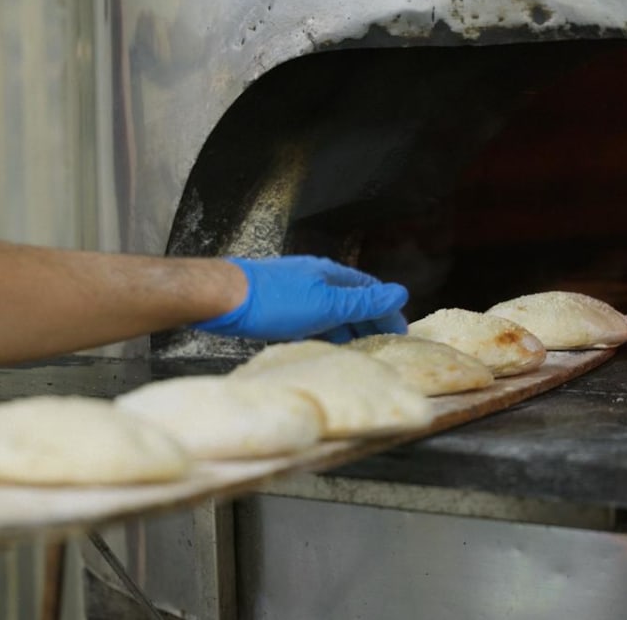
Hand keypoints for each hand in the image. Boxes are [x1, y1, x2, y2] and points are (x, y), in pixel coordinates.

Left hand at [191, 256, 408, 341]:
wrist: (224, 298)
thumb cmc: (275, 301)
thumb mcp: (326, 304)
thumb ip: (363, 302)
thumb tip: (401, 292)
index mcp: (332, 275)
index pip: (371, 292)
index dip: (388, 312)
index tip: (401, 333)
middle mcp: (317, 279)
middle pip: (352, 301)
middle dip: (370, 321)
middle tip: (383, 345)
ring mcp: (297, 291)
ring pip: (332, 311)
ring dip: (348, 328)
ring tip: (358, 351)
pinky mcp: (279, 305)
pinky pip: (312, 318)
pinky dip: (325, 331)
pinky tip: (322, 344)